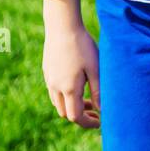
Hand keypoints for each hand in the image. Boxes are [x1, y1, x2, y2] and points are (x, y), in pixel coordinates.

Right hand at [42, 0, 100, 128]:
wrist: (62, 26)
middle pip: (65, 113)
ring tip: (89, 97)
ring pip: (58, 103)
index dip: (88, 123)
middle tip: (96, 110)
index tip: (101, 121)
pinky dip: (66, 96)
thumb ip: (98, 92)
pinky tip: (78, 84)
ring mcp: (48, 79)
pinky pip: (54, 91)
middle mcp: (55, 87)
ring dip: (72, 105)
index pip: (75, 117)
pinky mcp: (47, 71)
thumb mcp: (95, 70)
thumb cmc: (83, 47)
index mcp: (68, 89)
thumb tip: (102, 111)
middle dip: (81, 116)